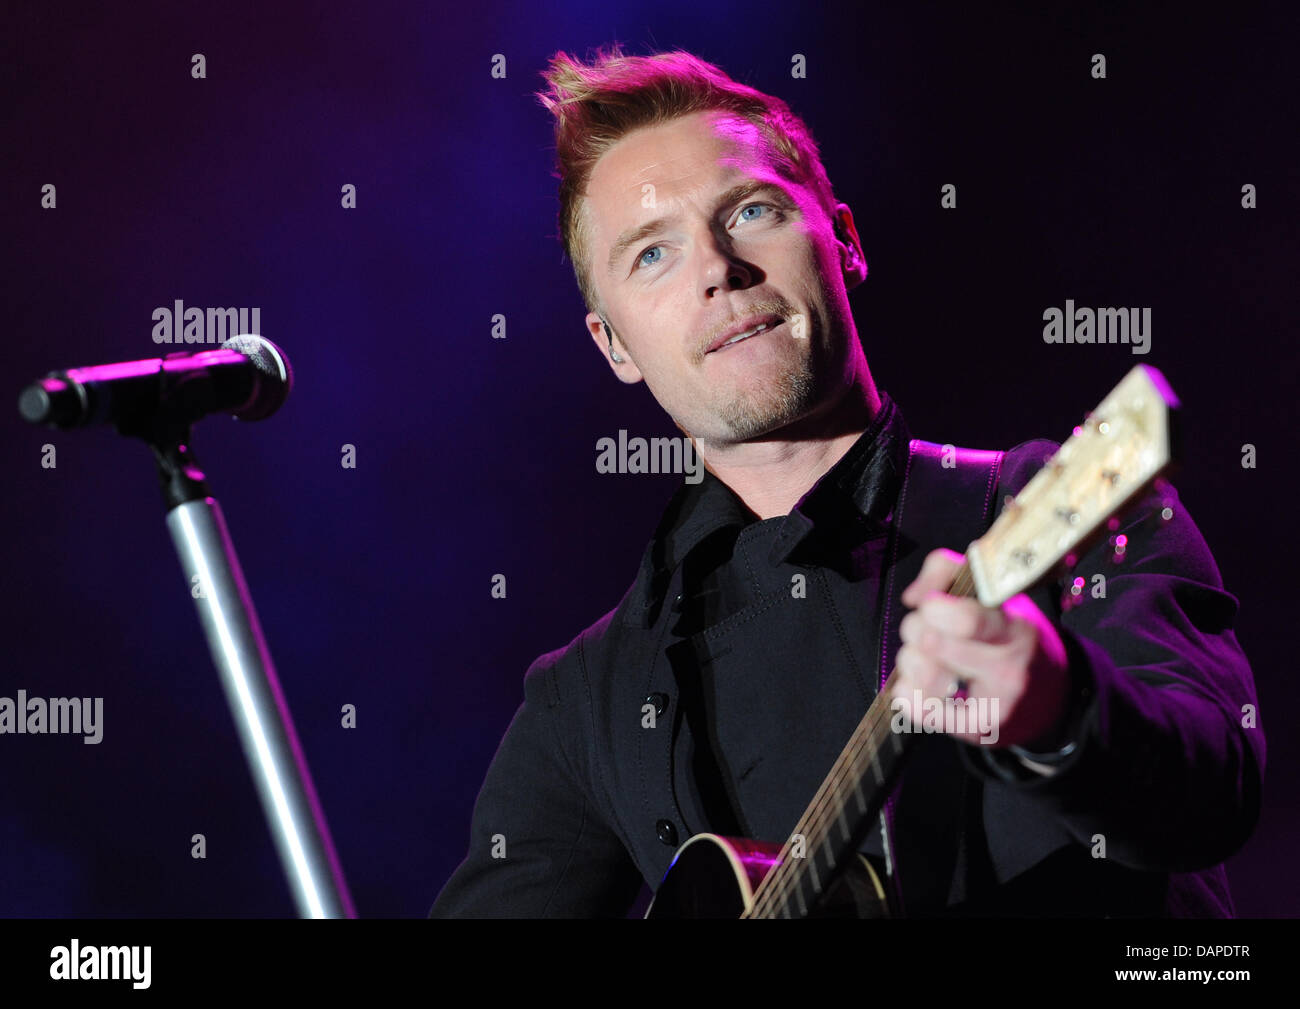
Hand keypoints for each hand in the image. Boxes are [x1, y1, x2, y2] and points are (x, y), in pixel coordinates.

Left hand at [889, 548, 1071, 749]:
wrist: (1045, 699)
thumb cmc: (1011, 641)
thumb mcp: (996, 597)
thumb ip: (950, 574)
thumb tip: (914, 596)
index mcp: (1015, 631)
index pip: (968, 618)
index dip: (934, 606)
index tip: (931, 605)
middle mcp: (1007, 670)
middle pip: (934, 642)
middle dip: (916, 628)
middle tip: (923, 628)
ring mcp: (991, 705)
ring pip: (923, 676)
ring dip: (909, 659)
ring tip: (920, 656)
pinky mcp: (972, 730)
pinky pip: (918, 708)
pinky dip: (907, 691)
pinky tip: (915, 683)